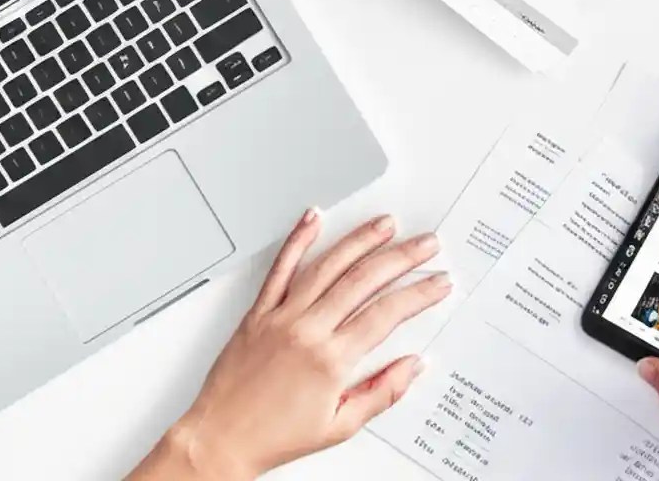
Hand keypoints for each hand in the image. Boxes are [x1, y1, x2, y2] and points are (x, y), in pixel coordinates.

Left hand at [131, 210, 451, 479]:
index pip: (387, 314)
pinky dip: (297, 240)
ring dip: (361, 240)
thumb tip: (412, 366)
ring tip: (385, 225)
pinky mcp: (258, 312)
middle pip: (364, 280)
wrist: (221, 438)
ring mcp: (281, 317)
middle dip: (403, 257)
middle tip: (426, 244)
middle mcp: (307, 331)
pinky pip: (280, 269)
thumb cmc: (275, 436)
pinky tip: (313, 220)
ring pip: (328, 266)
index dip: (419, 293)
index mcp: (331, 361)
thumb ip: (382, 392)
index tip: (438, 283)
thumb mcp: (339, 426)